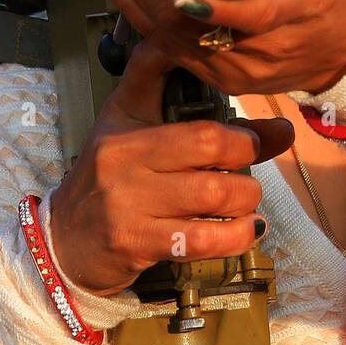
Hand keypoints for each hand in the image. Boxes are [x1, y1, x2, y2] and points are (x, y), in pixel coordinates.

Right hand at [49, 37, 294, 295]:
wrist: (64, 241)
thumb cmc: (108, 178)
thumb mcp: (136, 130)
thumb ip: (196, 116)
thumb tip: (281, 128)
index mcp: (126, 122)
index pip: (186, 101)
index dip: (234, 116)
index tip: (260, 133)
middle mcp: (124, 158)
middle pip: (208, 143)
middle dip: (247, 153)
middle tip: (252, 164)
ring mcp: (128, 202)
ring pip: (212, 192)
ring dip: (246, 198)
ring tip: (247, 200)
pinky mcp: (135, 243)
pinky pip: (201, 239)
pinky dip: (235, 236)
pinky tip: (245, 231)